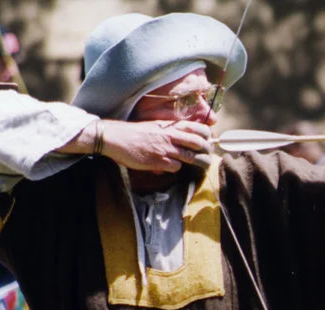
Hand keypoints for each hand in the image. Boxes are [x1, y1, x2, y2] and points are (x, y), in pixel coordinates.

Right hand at [98, 119, 212, 172]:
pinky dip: (176, 168)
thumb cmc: (134, 132)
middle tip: (208, 156)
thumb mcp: (155, 126)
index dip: (207, 135)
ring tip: (201, 165)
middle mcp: (171, 136)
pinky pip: (176, 167)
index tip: (208, 140)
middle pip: (199, 144)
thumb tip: (182, 138)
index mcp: (171, 126)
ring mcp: (166, 149)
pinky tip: (170, 166)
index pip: (197, 128)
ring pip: (191, 157)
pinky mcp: (159, 161)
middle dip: (207, 151)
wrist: (116, 138)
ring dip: (198, 163)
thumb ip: (170, 131)